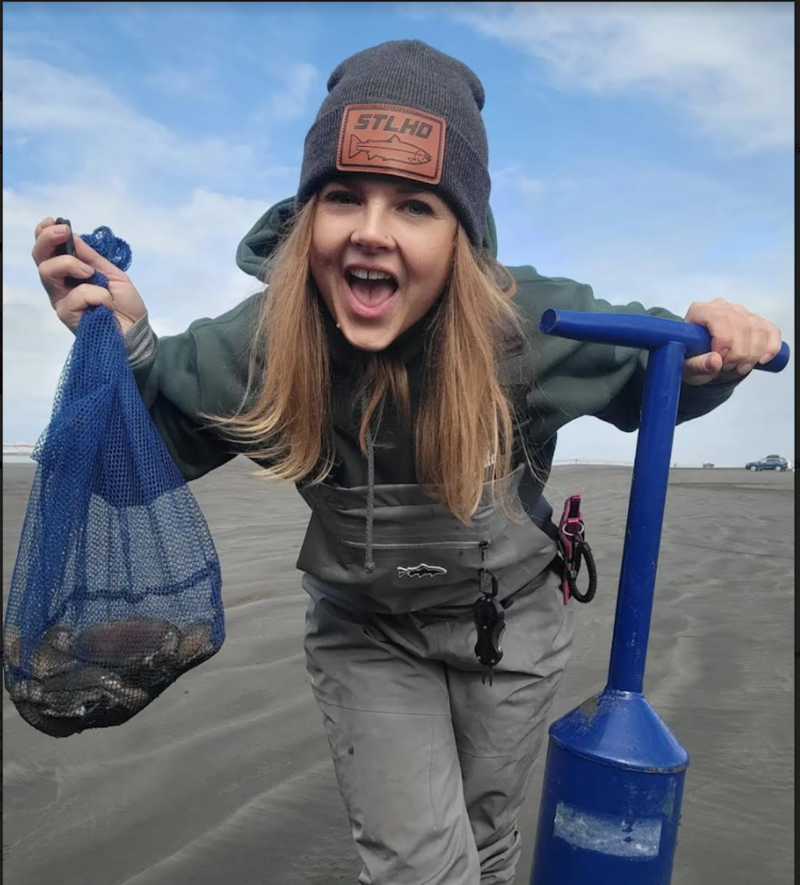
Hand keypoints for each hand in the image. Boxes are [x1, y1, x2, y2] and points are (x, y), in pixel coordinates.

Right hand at [33, 217, 146, 334]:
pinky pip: (75, 295)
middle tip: (63, 232)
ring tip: (92, 274)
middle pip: (40, 259)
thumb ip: (91, 257)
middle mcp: (60, 287)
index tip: (54, 221)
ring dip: (71, 265)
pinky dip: (96, 294)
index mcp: (70, 275)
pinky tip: (106, 304)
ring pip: (48, 272)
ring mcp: (61, 301)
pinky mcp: (66, 315)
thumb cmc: (125, 305)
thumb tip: (72, 235)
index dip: (45, 235)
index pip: (49, 252)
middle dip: (47, 240)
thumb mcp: (112, 273)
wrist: (136, 330)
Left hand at [681, 298, 781, 385]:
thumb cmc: (690, 359)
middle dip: (740, 352)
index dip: (724, 343)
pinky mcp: (755, 321)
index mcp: (700, 311)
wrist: (700, 359)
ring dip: (753, 353)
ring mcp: (740, 312)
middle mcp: (721, 307)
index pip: (720, 319)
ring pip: (757, 328)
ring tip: (740, 368)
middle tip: (730, 368)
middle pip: (742, 325)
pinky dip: (770, 347)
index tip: (720, 362)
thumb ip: (697, 365)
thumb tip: (715, 361)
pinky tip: (761, 361)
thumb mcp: (687, 367)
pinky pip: (771, 331)